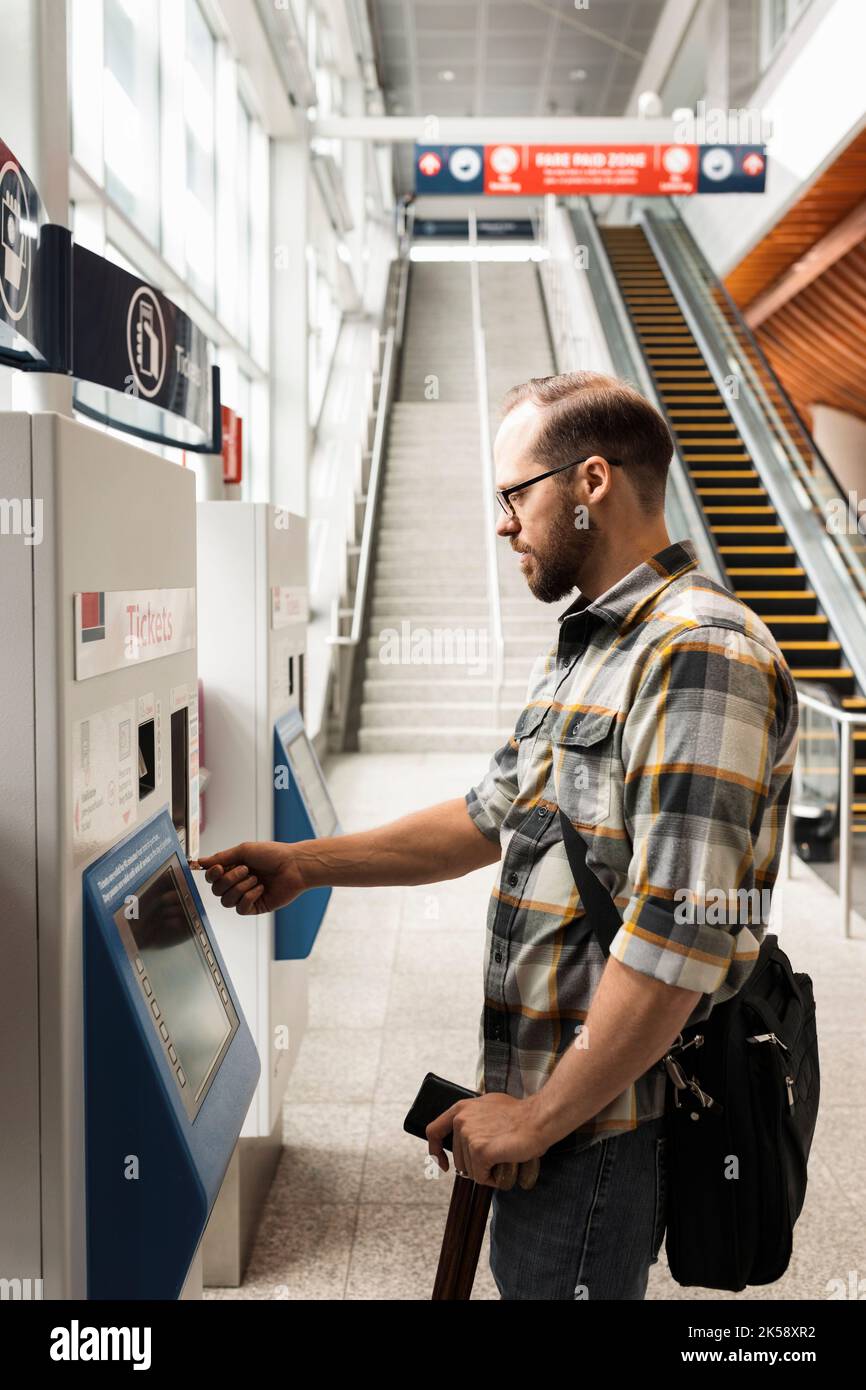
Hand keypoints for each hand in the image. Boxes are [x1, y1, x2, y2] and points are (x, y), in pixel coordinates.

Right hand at [192, 841, 305, 914]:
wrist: (294, 865)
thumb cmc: (273, 854)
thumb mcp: (244, 851)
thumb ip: (221, 857)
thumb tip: (201, 861)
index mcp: (234, 869)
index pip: (212, 878)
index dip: (212, 875)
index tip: (219, 868)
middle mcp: (238, 883)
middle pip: (217, 890)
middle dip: (230, 879)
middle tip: (247, 869)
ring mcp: (246, 896)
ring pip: (226, 901)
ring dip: (240, 888)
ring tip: (256, 879)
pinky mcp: (256, 907)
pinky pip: (241, 909)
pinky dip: (249, 897)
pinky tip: (261, 888)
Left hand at [426, 1092, 549, 1189]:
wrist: (538, 1119)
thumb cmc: (520, 1115)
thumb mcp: (489, 1107)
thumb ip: (474, 1118)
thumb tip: (467, 1137)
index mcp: (462, 1108)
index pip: (434, 1131)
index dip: (435, 1151)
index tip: (444, 1164)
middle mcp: (462, 1121)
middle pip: (458, 1158)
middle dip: (475, 1165)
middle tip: (496, 1158)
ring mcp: (469, 1136)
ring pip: (471, 1170)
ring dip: (486, 1171)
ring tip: (504, 1158)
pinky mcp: (480, 1151)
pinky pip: (481, 1177)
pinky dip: (494, 1178)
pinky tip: (505, 1166)